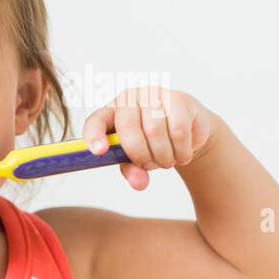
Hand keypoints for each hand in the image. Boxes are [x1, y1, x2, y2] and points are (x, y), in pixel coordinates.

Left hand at [81, 88, 217, 190]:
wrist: (184, 130)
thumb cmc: (150, 142)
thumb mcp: (135, 159)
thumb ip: (132, 170)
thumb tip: (138, 183)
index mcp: (108, 113)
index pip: (94, 122)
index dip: (94, 136)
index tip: (99, 151)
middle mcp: (128, 99)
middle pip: (128, 127)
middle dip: (140, 154)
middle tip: (150, 165)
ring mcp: (153, 95)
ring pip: (155, 130)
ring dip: (163, 155)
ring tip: (167, 161)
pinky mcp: (177, 99)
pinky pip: (178, 129)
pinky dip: (181, 149)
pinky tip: (182, 154)